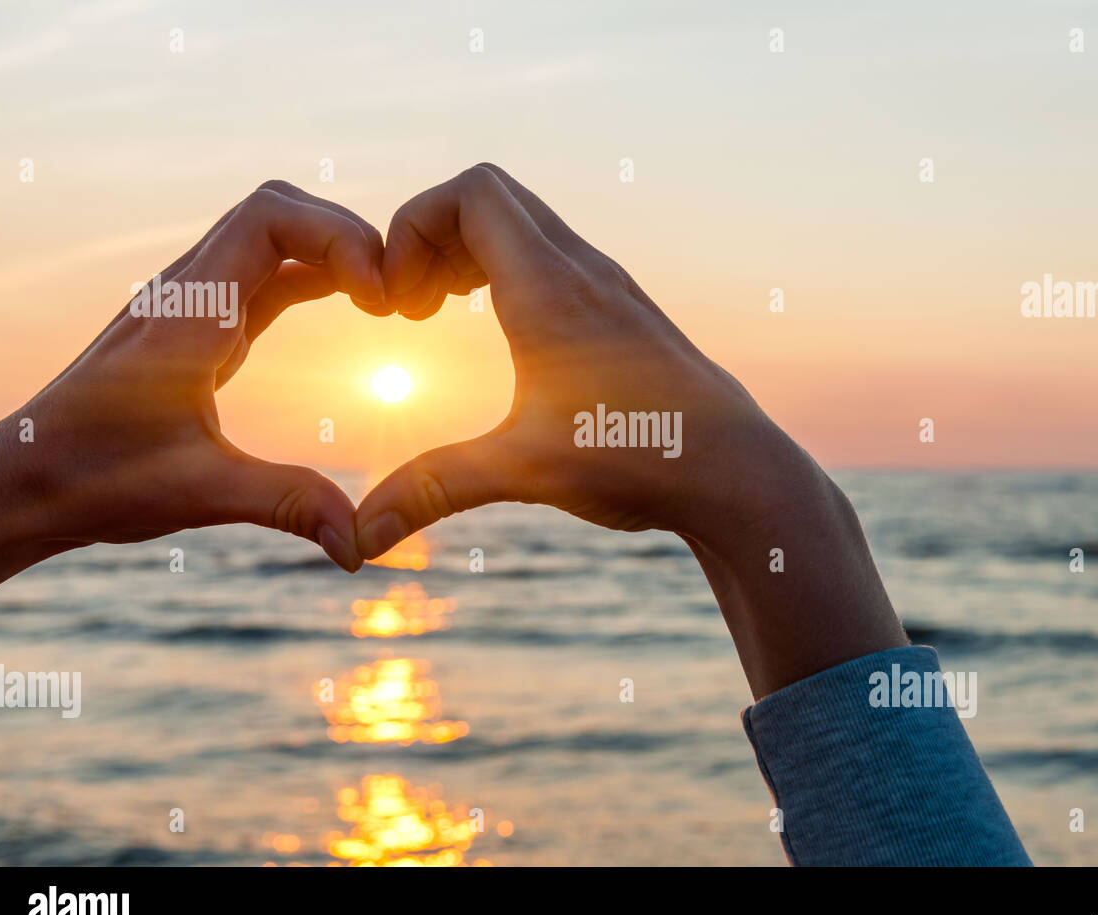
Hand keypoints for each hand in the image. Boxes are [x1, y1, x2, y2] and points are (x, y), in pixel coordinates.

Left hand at [0, 181, 386, 592]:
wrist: (28, 480)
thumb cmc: (94, 479)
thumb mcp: (199, 492)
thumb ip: (287, 505)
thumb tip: (361, 544)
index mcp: (187, 315)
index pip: (269, 219)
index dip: (338, 237)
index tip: (380, 295)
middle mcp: (185, 293)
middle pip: (276, 210)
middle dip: (345, 235)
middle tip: (394, 293)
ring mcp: (190, 304)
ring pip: (270, 235)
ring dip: (330, 250)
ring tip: (384, 298)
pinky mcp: (197, 327)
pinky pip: (264, 274)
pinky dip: (312, 274)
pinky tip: (349, 303)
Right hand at [358, 165, 906, 695]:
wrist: (738, 472)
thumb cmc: (639, 458)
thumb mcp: (523, 471)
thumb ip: (434, 490)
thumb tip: (359, 537)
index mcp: (550, 288)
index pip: (470, 193)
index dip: (412, 226)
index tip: (395, 300)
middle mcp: (583, 271)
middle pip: (493, 196)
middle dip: (432, 234)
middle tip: (410, 304)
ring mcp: (611, 288)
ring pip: (527, 226)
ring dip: (471, 252)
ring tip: (439, 312)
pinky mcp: (627, 314)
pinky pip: (554, 257)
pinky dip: (510, 271)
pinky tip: (503, 334)